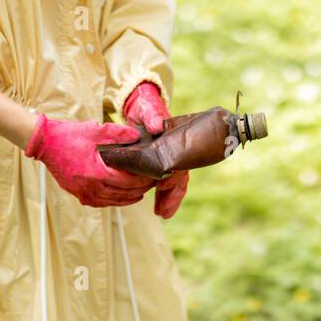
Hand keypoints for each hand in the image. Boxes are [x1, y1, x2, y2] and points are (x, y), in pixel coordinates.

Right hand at [24, 115, 154, 207]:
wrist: (45, 144)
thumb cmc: (69, 135)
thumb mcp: (95, 130)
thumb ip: (118, 134)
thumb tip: (137, 136)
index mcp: (97, 173)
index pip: (128, 182)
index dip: (143, 181)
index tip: (154, 176)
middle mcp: (91, 188)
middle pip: (123, 194)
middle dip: (139, 190)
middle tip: (152, 184)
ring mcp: (83, 194)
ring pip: (112, 202)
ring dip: (128, 199)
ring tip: (140, 193)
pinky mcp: (78, 195)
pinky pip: (100, 203)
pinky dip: (113, 201)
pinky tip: (120, 197)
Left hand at [123, 83, 188, 217]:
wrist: (142, 106)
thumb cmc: (146, 107)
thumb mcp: (147, 108)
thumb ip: (152, 116)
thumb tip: (157, 126)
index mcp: (173, 141)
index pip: (176, 161)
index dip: (171, 176)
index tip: (164, 186)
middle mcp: (174, 152)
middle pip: (178, 177)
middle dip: (172, 195)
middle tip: (164, 212)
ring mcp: (169, 159)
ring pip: (173, 182)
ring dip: (167, 199)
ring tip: (162, 214)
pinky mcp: (160, 164)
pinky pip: (164, 182)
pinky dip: (163, 195)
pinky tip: (158, 208)